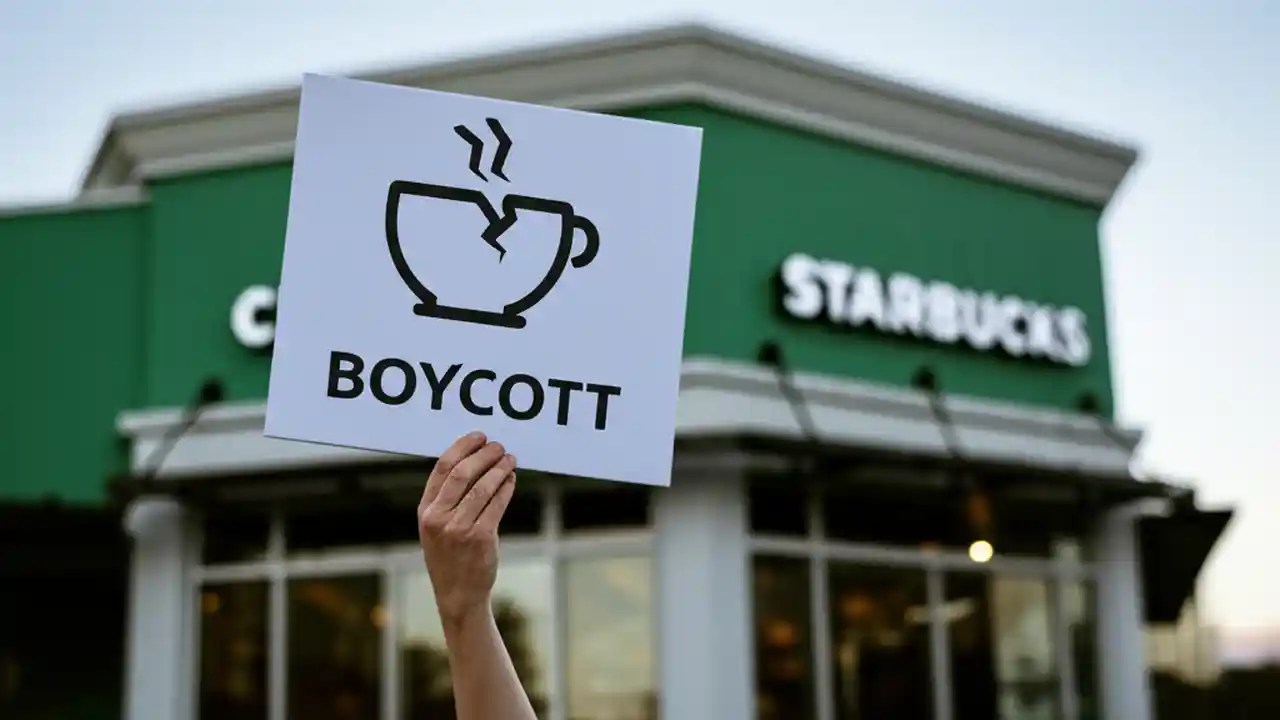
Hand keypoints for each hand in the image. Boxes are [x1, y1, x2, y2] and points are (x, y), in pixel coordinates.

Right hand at [417, 432, 517, 626]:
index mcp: (426, 510)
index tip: (479, 436)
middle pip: (463, 473)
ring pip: (483, 487)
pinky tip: (511, 479)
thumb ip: (447, 498)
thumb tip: (474, 461)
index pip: (442, 468)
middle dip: (484, 454)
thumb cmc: (450, 555)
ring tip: (510, 459)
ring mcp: (458, 529)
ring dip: (499, 469)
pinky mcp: (480, 538)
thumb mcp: (437, 526)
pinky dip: (506, 487)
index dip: (462, 447)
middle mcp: (438, 518)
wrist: (458, 594)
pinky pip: (497, 504)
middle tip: (499, 446)